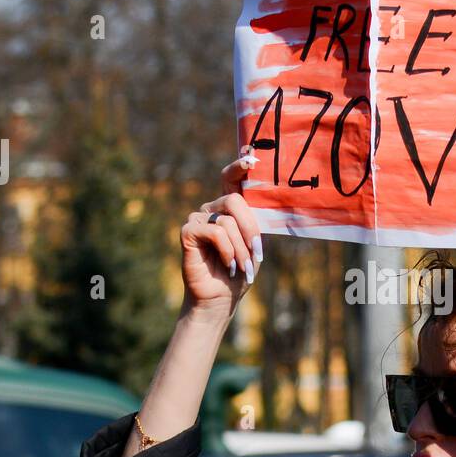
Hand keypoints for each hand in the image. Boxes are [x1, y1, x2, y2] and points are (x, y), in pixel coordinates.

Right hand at [179, 150, 262, 323]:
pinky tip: (227, 265)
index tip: (252, 158)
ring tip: (241, 268)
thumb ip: (256, 222)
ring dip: (241, 249)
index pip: (231, 179)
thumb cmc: (239, 272)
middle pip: (235, 200)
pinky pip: (215, 231)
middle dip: (250, 229)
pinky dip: (227, 250)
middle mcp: (211, 209)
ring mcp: (198, 219)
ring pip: (228, 222)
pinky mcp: (187, 231)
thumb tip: (268, 201)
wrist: (220, 298)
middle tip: (255, 255)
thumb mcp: (254, 245)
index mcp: (228, 209)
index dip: (240, 167)